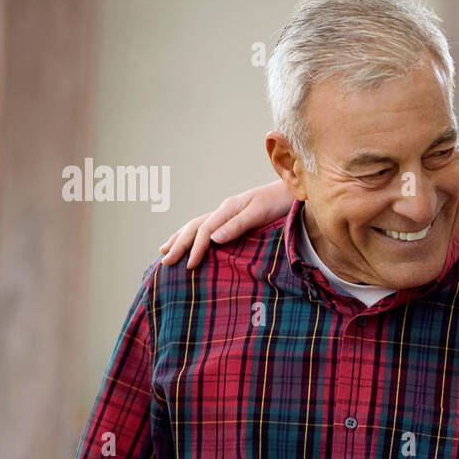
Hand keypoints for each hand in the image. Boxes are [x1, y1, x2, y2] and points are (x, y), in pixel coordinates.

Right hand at [158, 178, 296, 267]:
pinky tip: (192, 244)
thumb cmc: (279, 202)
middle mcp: (224, 210)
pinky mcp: (234, 218)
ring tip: (165, 250)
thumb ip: (237, 225)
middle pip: (194, 227)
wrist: (293, 191)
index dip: (195, 249)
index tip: (189, 266)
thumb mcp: (259, 213)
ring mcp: (228, 213)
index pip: (204, 231)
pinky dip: (194, 236)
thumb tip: (212, 238)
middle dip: (178, 244)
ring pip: (197, 226)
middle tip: (165, 261)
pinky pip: (207, 228)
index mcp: (228, 209)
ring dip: (180, 238)